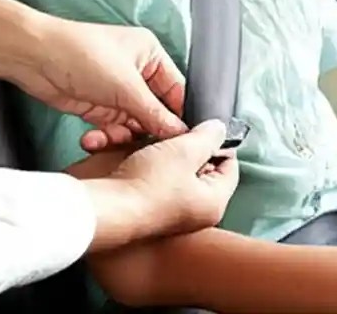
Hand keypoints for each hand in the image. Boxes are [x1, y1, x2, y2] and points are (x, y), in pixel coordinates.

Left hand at [27, 18, 187, 141]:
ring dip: (125, 137)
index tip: (179, 142)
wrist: (35, 59)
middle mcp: (136, 72)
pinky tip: (95, 140)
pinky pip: (113, 129)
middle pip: (155, 111)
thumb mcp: (126, 86)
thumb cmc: (80, 54)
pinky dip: (107, 138)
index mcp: (150, 55)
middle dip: (150, 131)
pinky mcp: (98, 107)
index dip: (178, 117)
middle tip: (150, 151)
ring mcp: (116, 91)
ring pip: (134, 124)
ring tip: (116, 144)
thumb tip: (179, 133)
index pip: (176, 91)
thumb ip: (155, 114)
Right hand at [108, 119, 239, 236]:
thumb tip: (219, 129)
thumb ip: (208, 136)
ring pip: (172, 167)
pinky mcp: (144, 203)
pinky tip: (133, 147)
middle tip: (177, 129)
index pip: (229, 168)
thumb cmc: (150, 184)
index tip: (207, 127)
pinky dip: (143, 158)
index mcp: (213, 202)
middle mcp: (193, 210)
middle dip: (187, 144)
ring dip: (161, 148)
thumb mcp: (186, 150)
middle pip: (199, 166)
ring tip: (152, 136)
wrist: (107, 206)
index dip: (220, 144)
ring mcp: (168, 208)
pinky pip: (150, 173)